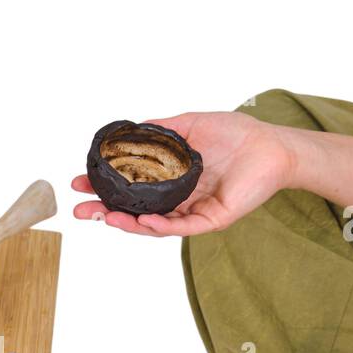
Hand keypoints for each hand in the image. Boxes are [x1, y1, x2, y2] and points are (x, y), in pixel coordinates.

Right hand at [72, 111, 295, 236]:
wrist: (271, 145)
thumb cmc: (235, 134)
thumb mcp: (189, 125)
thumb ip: (160, 130)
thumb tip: (128, 129)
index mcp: (169, 179)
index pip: (130, 188)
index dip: (104, 187)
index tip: (81, 182)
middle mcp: (177, 199)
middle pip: (135, 212)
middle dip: (106, 212)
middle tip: (81, 210)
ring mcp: (192, 211)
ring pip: (154, 225)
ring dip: (128, 223)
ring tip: (106, 218)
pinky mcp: (211, 220)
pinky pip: (181, 226)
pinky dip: (160, 225)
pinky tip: (142, 221)